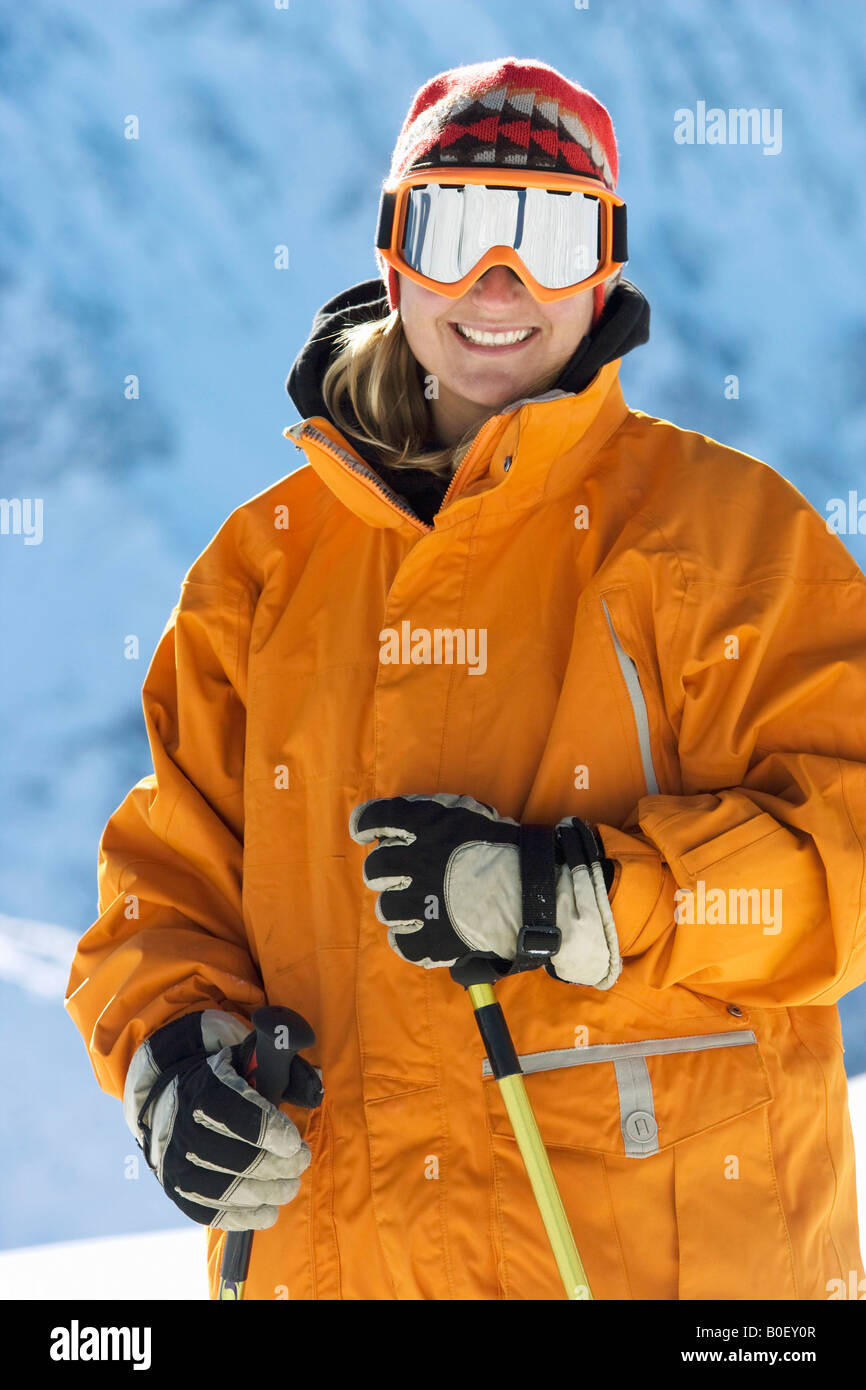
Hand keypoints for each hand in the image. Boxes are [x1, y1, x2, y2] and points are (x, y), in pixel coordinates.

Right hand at [123, 1010, 322, 1230]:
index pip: (237, 1116)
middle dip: (278, 1166)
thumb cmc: (226, 1083)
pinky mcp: (178, 1192)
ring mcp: (177, 1165)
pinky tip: (268, 1209)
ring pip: (226, 1191)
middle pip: (237, 1160)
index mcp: (204, 1091)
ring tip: (290, 1185)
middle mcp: (185, 1130)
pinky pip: (212, 1214)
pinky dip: (245, 1216)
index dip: (270, 1131)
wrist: (174, 1102)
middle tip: (301, 1162)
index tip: (294, 1142)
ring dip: (267, 1193)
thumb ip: (283, 1071)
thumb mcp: (251, 1062)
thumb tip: (313, 1095)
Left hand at [349, 792, 620, 987]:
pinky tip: (427, 931)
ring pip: (386, 908)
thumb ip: (430, 814)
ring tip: (423, 907)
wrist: (533, 895)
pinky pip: (401, 942)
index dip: (365, 825)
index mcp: (421, 827)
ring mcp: (416, 904)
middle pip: (375, 869)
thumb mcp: (468, 814)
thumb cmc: (505, 848)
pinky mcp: (426, 941)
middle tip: (404, 878)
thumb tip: (398, 822)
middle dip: (386, 873)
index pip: (373, 819)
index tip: (366, 834)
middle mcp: (410, 863)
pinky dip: (411, 938)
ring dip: (401, 907)